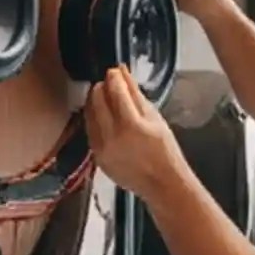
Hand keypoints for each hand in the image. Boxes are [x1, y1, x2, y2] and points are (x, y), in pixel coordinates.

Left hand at [84, 65, 190, 201]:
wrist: (162, 183)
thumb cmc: (165, 150)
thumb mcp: (155, 118)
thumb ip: (136, 94)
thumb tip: (123, 72)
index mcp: (131, 125)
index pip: (115, 91)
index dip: (113, 77)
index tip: (114, 71)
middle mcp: (112, 137)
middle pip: (98, 101)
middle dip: (101, 87)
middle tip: (108, 82)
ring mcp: (102, 148)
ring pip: (89, 115)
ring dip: (94, 101)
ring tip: (103, 96)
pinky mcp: (97, 157)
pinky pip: (90, 131)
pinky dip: (93, 119)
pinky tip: (101, 115)